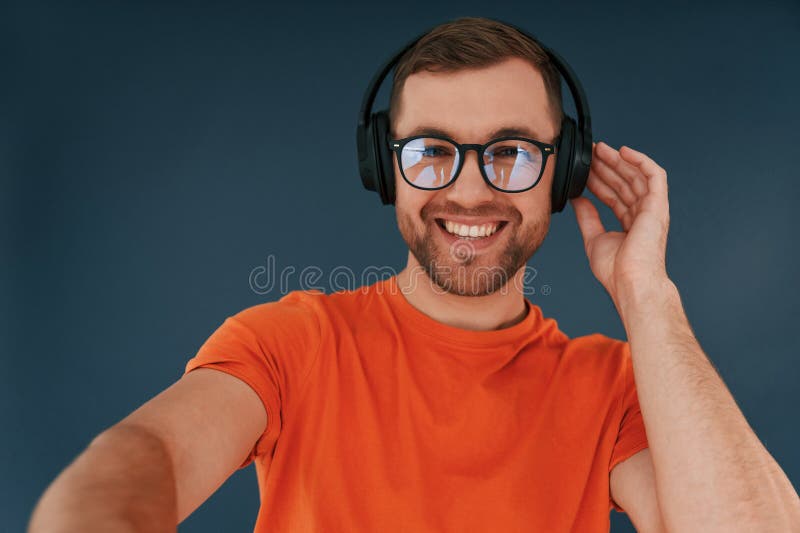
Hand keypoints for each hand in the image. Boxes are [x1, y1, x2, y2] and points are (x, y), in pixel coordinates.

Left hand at [570, 142, 670, 304]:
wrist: (630, 282)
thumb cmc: (615, 270)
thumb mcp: (593, 238)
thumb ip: (587, 217)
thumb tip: (578, 199)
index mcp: (630, 224)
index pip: (614, 195)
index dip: (600, 180)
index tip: (585, 169)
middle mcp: (643, 215)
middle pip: (624, 183)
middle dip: (607, 166)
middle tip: (590, 153)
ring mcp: (652, 209)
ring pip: (636, 176)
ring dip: (618, 161)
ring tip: (600, 149)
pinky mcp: (658, 205)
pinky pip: (654, 175)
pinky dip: (641, 161)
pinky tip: (624, 152)